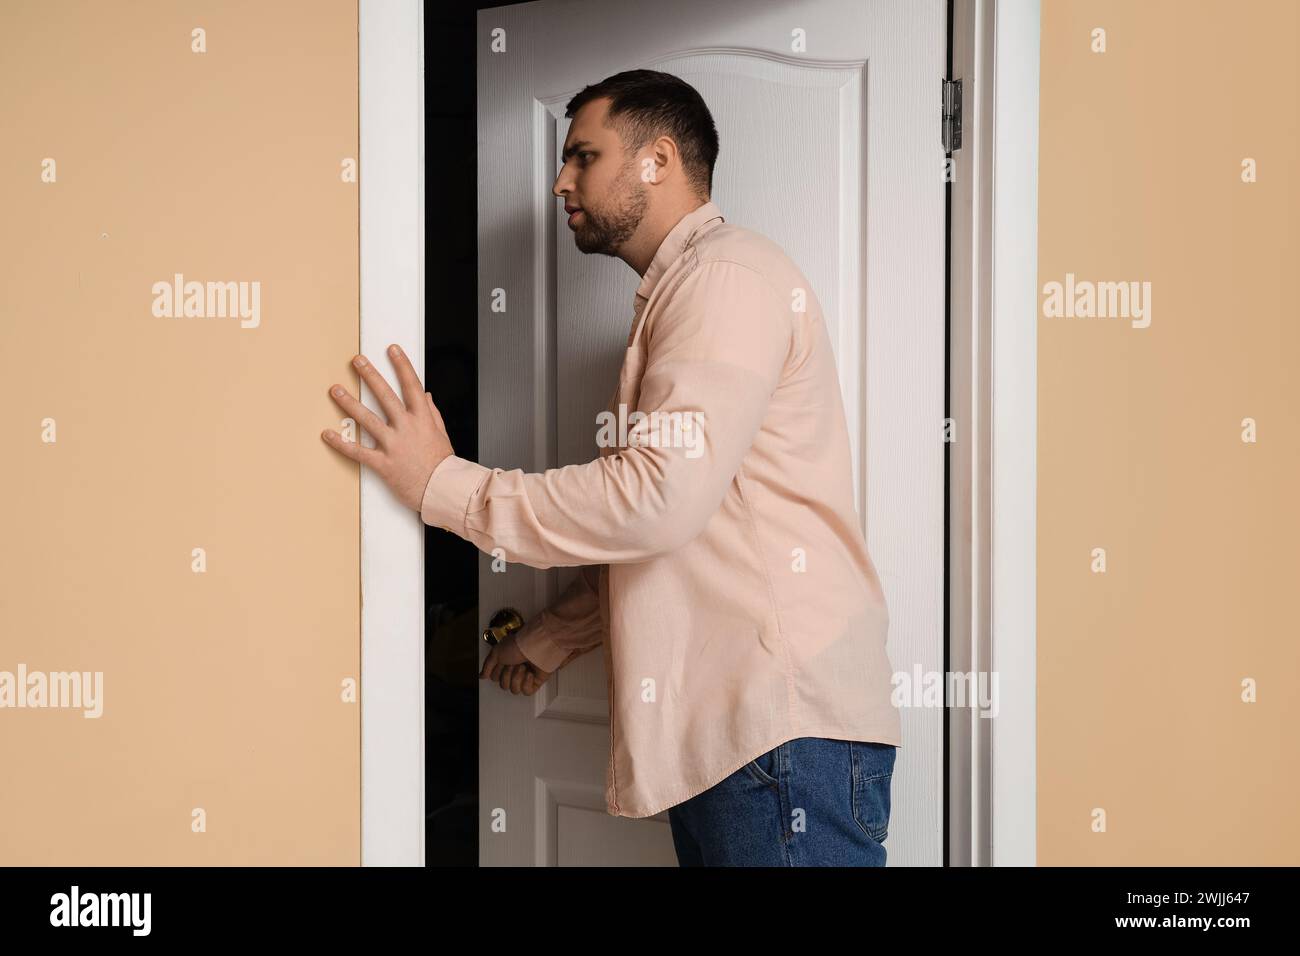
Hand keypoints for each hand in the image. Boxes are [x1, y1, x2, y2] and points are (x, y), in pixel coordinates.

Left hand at [321, 344, 454, 512]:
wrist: (441, 489)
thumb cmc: (442, 465)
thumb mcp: (442, 434)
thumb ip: (432, 413)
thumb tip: (426, 396)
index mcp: (423, 419)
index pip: (411, 385)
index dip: (402, 365)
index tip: (392, 350)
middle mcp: (406, 428)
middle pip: (385, 395)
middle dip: (370, 375)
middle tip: (357, 361)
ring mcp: (393, 445)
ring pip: (367, 419)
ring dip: (349, 403)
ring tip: (335, 390)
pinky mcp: (383, 463)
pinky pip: (358, 452)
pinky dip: (341, 443)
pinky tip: (328, 434)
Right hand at [479, 631, 554, 695]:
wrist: (536, 646)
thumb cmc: (518, 646)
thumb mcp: (496, 652)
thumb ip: (487, 666)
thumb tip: (481, 676)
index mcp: (505, 663)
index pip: (495, 678)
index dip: (497, 672)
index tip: (502, 662)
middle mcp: (514, 670)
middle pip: (503, 685)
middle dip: (507, 675)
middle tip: (514, 663)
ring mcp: (525, 677)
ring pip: (514, 690)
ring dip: (517, 678)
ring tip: (523, 667)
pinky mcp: (535, 682)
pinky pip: (527, 692)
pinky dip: (527, 683)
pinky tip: (530, 674)